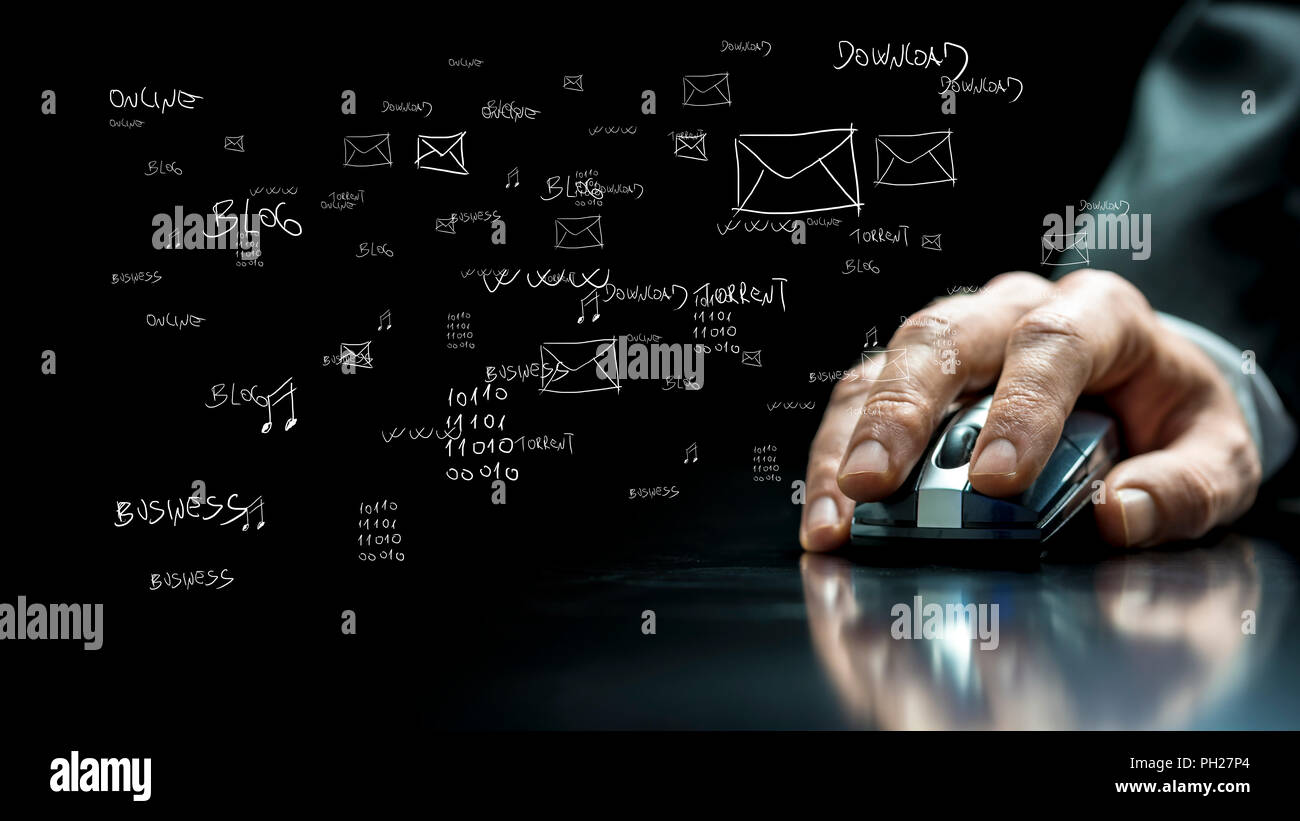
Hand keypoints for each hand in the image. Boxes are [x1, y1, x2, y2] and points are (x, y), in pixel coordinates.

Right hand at [799, 270, 1261, 550]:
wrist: (1144, 392)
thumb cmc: (1173, 417)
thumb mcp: (1217, 454)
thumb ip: (1186, 487)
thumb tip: (1120, 517)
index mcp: (1099, 314)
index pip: (1051, 344)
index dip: (1020, 410)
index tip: (995, 483)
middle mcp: (1015, 309)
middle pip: (944, 338)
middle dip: (902, 413)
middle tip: (874, 484)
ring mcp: (957, 338)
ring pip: (886, 364)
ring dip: (851, 441)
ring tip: (837, 515)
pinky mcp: (915, 373)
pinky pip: (861, 400)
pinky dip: (836, 458)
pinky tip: (829, 517)